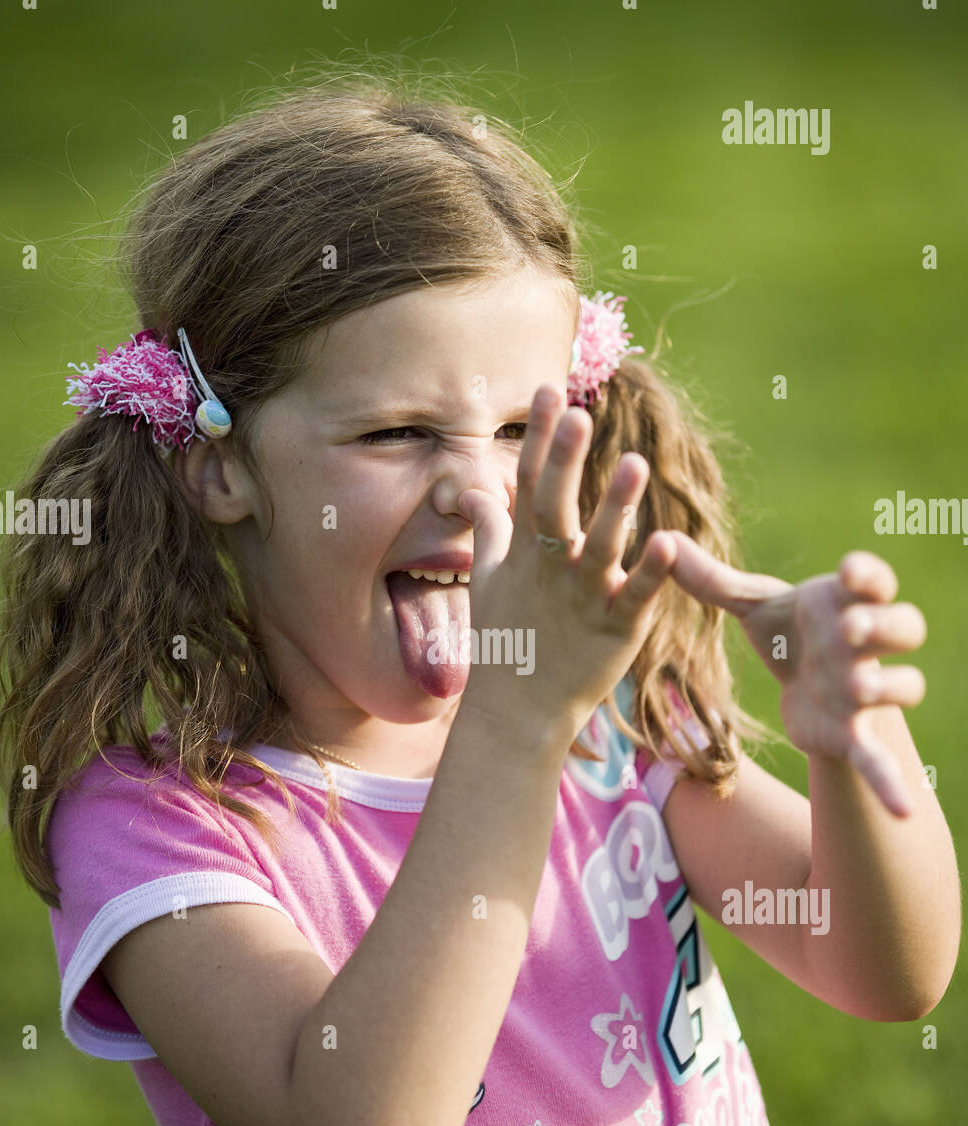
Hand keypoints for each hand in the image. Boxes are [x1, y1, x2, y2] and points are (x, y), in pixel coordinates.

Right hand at [457, 384, 677, 742]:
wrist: (518, 713)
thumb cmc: (507, 644)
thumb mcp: (490, 583)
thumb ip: (491, 531)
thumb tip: (477, 491)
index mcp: (525, 554)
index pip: (528, 485)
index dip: (538, 439)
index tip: (549, 390)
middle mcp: (551, 570)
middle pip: (555, 507)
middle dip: (564, 461)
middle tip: (577, 413)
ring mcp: (583, 599)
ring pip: (600, 547)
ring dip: (615, 507)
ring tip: (634, 464)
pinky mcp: (616, 630)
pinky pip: (637, 596)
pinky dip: (652, 572)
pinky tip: (671, 541)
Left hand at [664, 533, 926, 816]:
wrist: (805, 688)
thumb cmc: (789, 633)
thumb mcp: (754, 606)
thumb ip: (713, 580)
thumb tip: (663, 544)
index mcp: (844, 603)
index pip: (871, 580)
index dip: (867, 574)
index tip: (849, 571)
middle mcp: (865, 645)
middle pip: (903, 625)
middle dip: (883, 625)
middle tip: (849, 629)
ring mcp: (866, 691)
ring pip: (904, 685)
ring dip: (888, 686)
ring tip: (857, 690)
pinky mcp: (857, 734)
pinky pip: (881, 759)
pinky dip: (892, 784)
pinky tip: (903, 812)